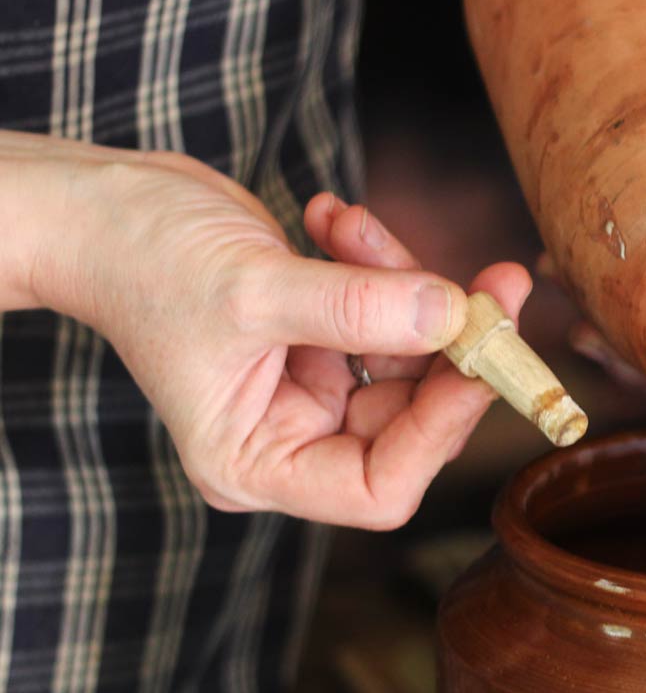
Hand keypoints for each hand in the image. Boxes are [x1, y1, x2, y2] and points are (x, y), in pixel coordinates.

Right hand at [21, 138, 528, 527]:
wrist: (104, 206)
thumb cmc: (146, 260)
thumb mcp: (253, 288)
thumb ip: (358, 308)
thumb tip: (456, 316)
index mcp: (260, 462)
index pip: (380, 486)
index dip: (441, 429)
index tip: (482, 358)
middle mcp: (291, 435)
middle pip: (413, 416)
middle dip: (450, 342)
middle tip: (495, 279)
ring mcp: (310, 386)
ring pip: (409, 351)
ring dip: (404, 282)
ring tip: (352, 225)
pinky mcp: (324, 336)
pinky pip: (386, 309)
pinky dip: (377, 261)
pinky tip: (333, 218)